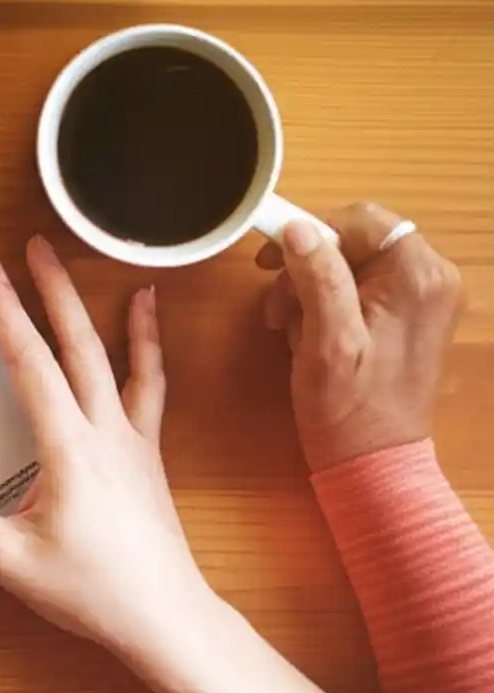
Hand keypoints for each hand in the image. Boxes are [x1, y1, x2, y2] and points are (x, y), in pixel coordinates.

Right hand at [0, 236, 350, 692]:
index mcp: (68, 448)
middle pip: (78, 344)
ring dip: (103, 311)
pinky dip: (148, 349)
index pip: (31, 363)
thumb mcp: (7, 558)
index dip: (7, 312)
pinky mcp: (147, 455)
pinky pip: (150, 387)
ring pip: (118, 358)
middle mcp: (105, 431)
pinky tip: (148, 326)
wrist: (165, 619)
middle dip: (53, 291)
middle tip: (35, 247)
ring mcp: (133, 440)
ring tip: (103, 269)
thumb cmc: (92, 591)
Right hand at [256, 203, 462, 471]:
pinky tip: (311, 333)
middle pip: (357, 240)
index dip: (310, 233)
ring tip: (290, 327)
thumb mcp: (326, 340)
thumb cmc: (349, 407)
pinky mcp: (412, 317)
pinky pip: (363, 287)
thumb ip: (317, 278)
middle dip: (307, 268)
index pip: (360, 220)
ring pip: (355, 263)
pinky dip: (330, 303)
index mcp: (418, 277)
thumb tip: (296, 228)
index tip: (270, 261)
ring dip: (312, 287)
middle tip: (277, 308)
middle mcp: (432, 279)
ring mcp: (425, 299)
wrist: (373, 460)